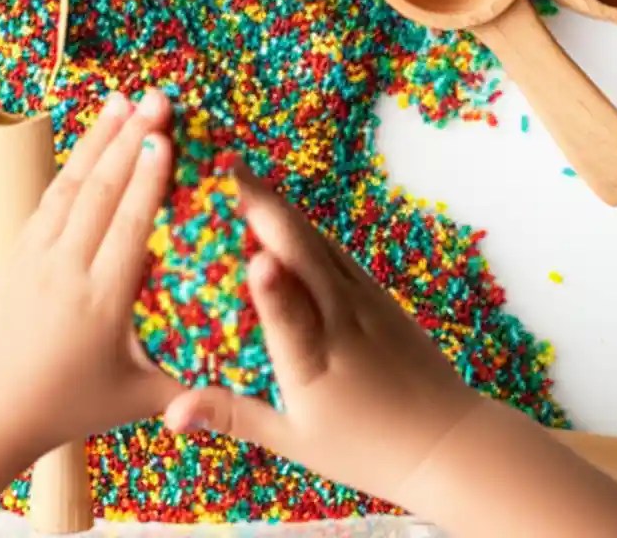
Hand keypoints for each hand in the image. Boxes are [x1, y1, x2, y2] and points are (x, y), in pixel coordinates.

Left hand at [0, 89, 182, 454]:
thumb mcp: (139, 399)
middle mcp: (67, 271)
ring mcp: (37, 258)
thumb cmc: (69, 408)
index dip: (148, 180)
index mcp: (102, 302)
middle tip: (159, 98)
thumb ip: (193, 383)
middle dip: (131, 140)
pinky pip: (49, 199)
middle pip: (101, 193)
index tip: (166, 139)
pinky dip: (71, 165)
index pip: (128, 228)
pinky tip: (90, 141)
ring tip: (124, 101)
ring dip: (99, 140)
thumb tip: (251, 372)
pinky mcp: (18, 255)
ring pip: (72, 187)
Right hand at [162, 162, 480, 504]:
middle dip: (262, 208)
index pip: (293, 321)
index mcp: (316, 364)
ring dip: (278, 205)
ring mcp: (365, 301)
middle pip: (303, 255)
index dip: (272, 289)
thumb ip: (231, 415)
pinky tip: (282, 210)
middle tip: (219, 170)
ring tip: (240, 176)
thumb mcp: (293, 440)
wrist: (448, 441)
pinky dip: (302, 225)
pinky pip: (333, 249)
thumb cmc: (366, 448)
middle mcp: (342, 322)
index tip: (252, 256)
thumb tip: (168, 412)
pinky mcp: (378, 293)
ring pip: (317, 241)